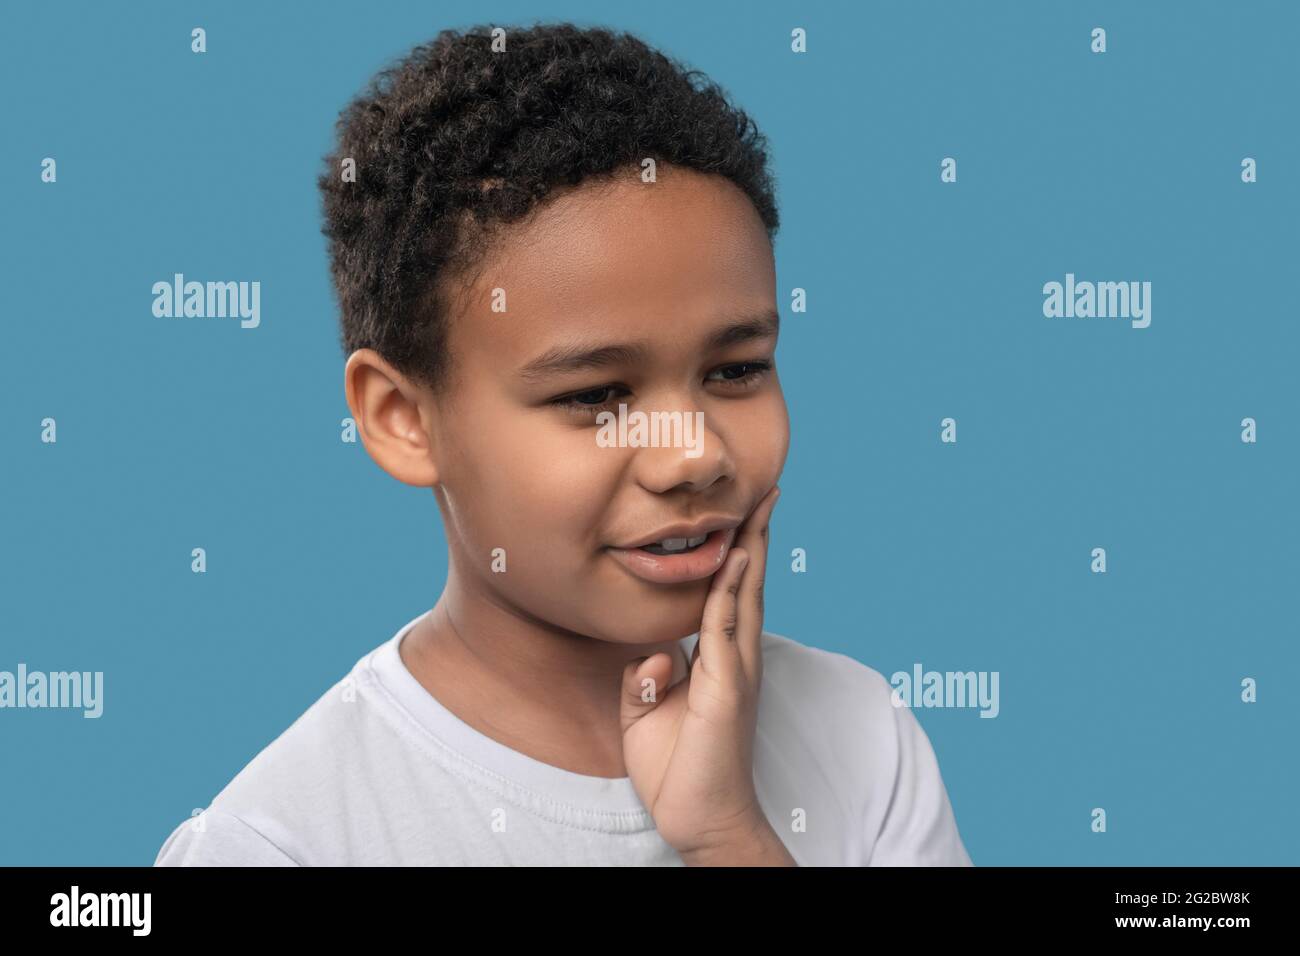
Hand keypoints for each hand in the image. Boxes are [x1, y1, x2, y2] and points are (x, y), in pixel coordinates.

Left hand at [619, 485, 789, 862]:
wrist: (699, 818)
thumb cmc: (676, 766)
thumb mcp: (648, 708)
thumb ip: (649, 672)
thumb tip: (653, 654)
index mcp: (720, 662)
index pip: (731, 597)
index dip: (738, 556)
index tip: (743, 516)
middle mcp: (735, 660)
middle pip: (748, 587)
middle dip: (757, 538)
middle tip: (766, 494)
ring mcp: (736, 673)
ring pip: (744, 598)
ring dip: (751, 551)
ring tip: (760, 509)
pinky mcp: (727, 691)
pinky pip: (723, 631)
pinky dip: (729, 592)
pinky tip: (734, 560)